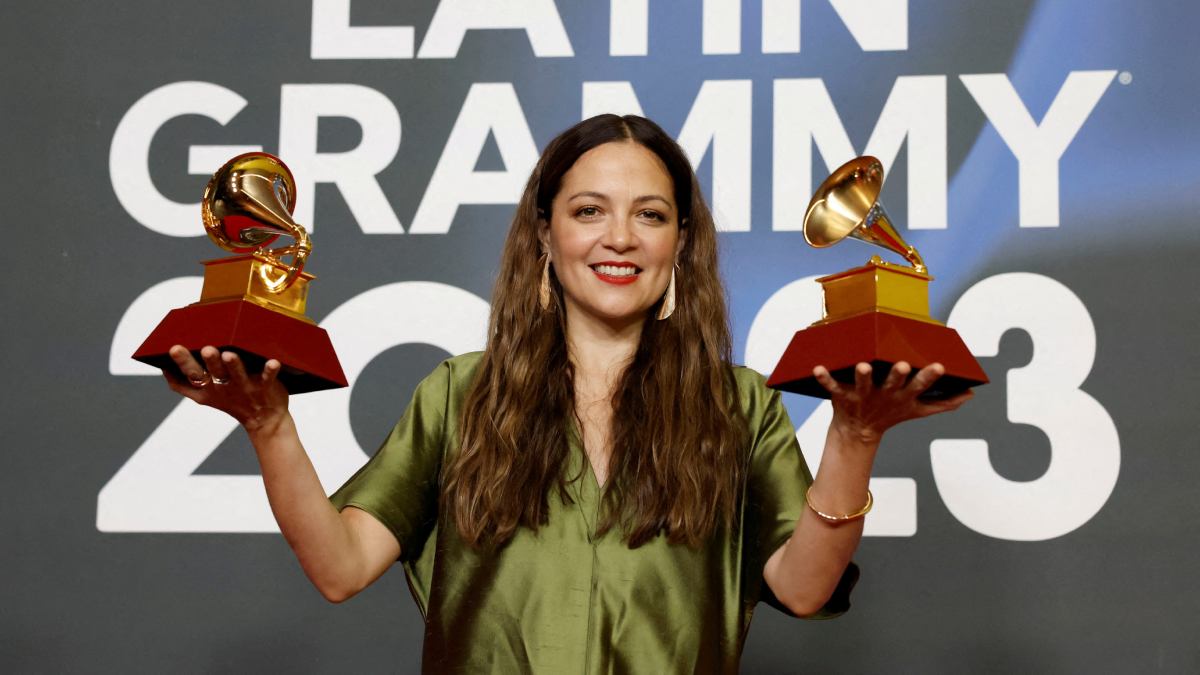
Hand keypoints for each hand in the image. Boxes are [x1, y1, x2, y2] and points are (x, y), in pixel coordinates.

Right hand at [162, 345, 289, 434]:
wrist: (264, 420)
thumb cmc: (232, 400)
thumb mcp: (204, 396)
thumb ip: (183, 384)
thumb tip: (162, 366)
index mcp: (207, 387)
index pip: (190, 375)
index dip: (181, 363)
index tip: (173, 348)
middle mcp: (224, 387)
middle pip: (213, 374)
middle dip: (208, 362)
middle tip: (205, 349)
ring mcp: (245, 387)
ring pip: (238, 374)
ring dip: (234, 365)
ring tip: (229, 355)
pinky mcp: (265, 387)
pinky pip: (268, 377)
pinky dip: (270, 370)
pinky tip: (273, 362)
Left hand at [813, 361, 971, 444]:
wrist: (858, 433)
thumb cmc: (890, 414)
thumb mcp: (919, 410)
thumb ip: (944, 403)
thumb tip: (971, 394)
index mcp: (903, 396)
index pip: (920, 386)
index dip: (929, 377)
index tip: (939, 366)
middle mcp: (884, 395)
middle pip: (893, 385)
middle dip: (898, 376)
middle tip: (903, 365)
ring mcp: (863, 396)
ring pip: (863, 385)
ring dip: (863, 376)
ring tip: (863, 365)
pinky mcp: (842, 396)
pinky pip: (831, 386)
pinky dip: (824, 379)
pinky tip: (818, 368)